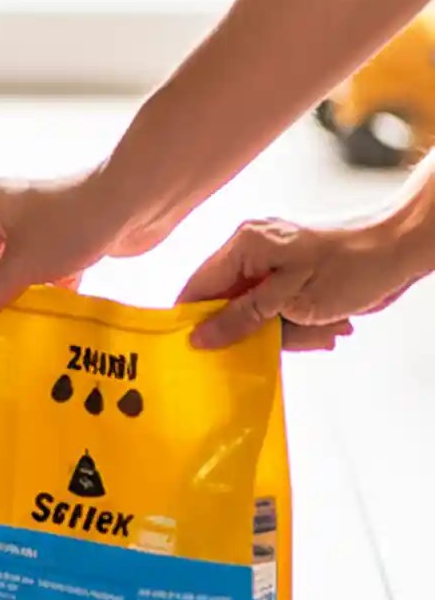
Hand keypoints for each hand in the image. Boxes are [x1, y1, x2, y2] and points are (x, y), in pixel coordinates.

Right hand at [0, 174, 151, 323]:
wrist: (134, 202)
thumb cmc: (69, 228)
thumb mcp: (22, 265)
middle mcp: (13, 212)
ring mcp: (44, 223)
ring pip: (22, 267)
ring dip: (23, 295)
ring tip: (20, 329)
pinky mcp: (71, 236)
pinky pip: (49, 268)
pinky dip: (50, 289)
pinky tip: (52, 317)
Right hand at [178, 218, 423, 350]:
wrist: (403, 248)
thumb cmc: (351, 267)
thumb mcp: (291, 300)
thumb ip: (241, 318)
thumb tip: (199, 338)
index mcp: (244, 247)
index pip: (198, 287)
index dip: (195, 321)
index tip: (199, 352)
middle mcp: (251, 252)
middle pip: (228, 305)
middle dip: (256, 331)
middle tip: (288, 340)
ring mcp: (272, 265)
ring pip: (257, 314)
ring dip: (288, 332)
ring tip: (323, 331)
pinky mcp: (291, 278)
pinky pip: (279, 310)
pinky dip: (301, 325)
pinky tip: (330, 326)